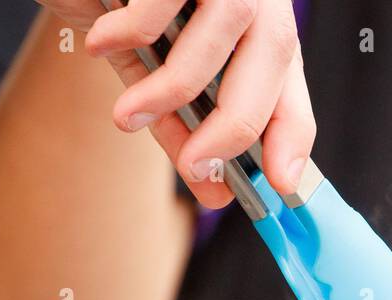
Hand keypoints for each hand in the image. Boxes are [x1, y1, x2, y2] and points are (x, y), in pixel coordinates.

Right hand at [38, 0, 315, 208]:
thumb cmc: (119, 12)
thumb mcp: (154, 77)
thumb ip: (182, 127)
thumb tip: (213, 190)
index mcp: (255, 20)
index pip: (290, 76)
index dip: (293, 131)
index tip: (281, 182)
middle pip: (274, 52)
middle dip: (237, 123)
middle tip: (196, 168)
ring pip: (223, 27)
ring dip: (172, 88)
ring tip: (126, 116)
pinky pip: (162, 2)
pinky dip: (129, 33)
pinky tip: (98, 44)